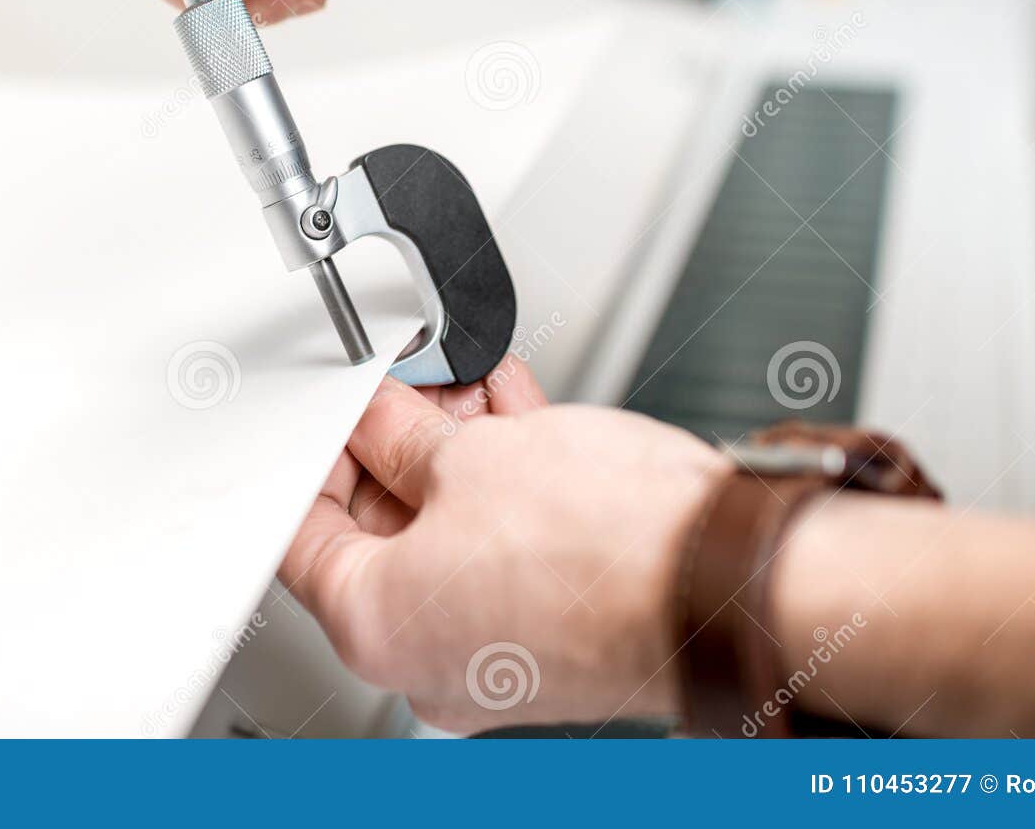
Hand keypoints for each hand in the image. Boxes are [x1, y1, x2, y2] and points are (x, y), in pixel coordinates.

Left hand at [279, 359, 727, 732]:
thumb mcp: (473, 456)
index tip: (334, 411)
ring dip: (456, 449)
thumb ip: (404, 432)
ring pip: (451, 530)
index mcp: (377, 628)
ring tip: (467, 381)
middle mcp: (430, 655)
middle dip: (394, 440)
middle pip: (381, 529)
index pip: (303, 532)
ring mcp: (496, 646)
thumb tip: (382, 416)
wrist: (731, 579)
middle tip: (405, 380)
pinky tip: (513, 413)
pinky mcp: (554, 628)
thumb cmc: (610, 550)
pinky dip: (506, 481)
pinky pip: (506, 545)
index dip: (316, 452)